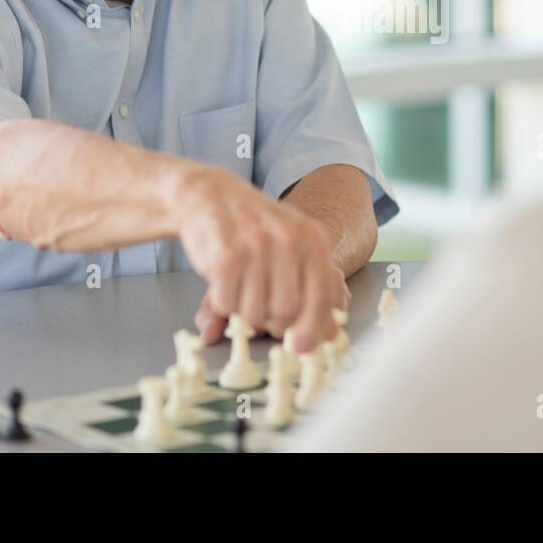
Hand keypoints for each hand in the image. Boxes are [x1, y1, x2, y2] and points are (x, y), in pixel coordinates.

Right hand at [176, 166, 348, 351]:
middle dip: (272, 323)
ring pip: (255, 313)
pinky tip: (224, 284)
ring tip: (242, 290)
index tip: (301, 347)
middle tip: (263, 311)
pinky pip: (227, 304)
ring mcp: (256, 246)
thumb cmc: (257, 229)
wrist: (212, 196)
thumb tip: (331, 336)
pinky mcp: (225, 255)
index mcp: (312, 239)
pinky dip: (223, 304)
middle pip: (286, 312)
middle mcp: (287, 239)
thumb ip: (315, 289)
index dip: (313, 328)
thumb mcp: (294, 247)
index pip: (321, 296)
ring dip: (245, 314)